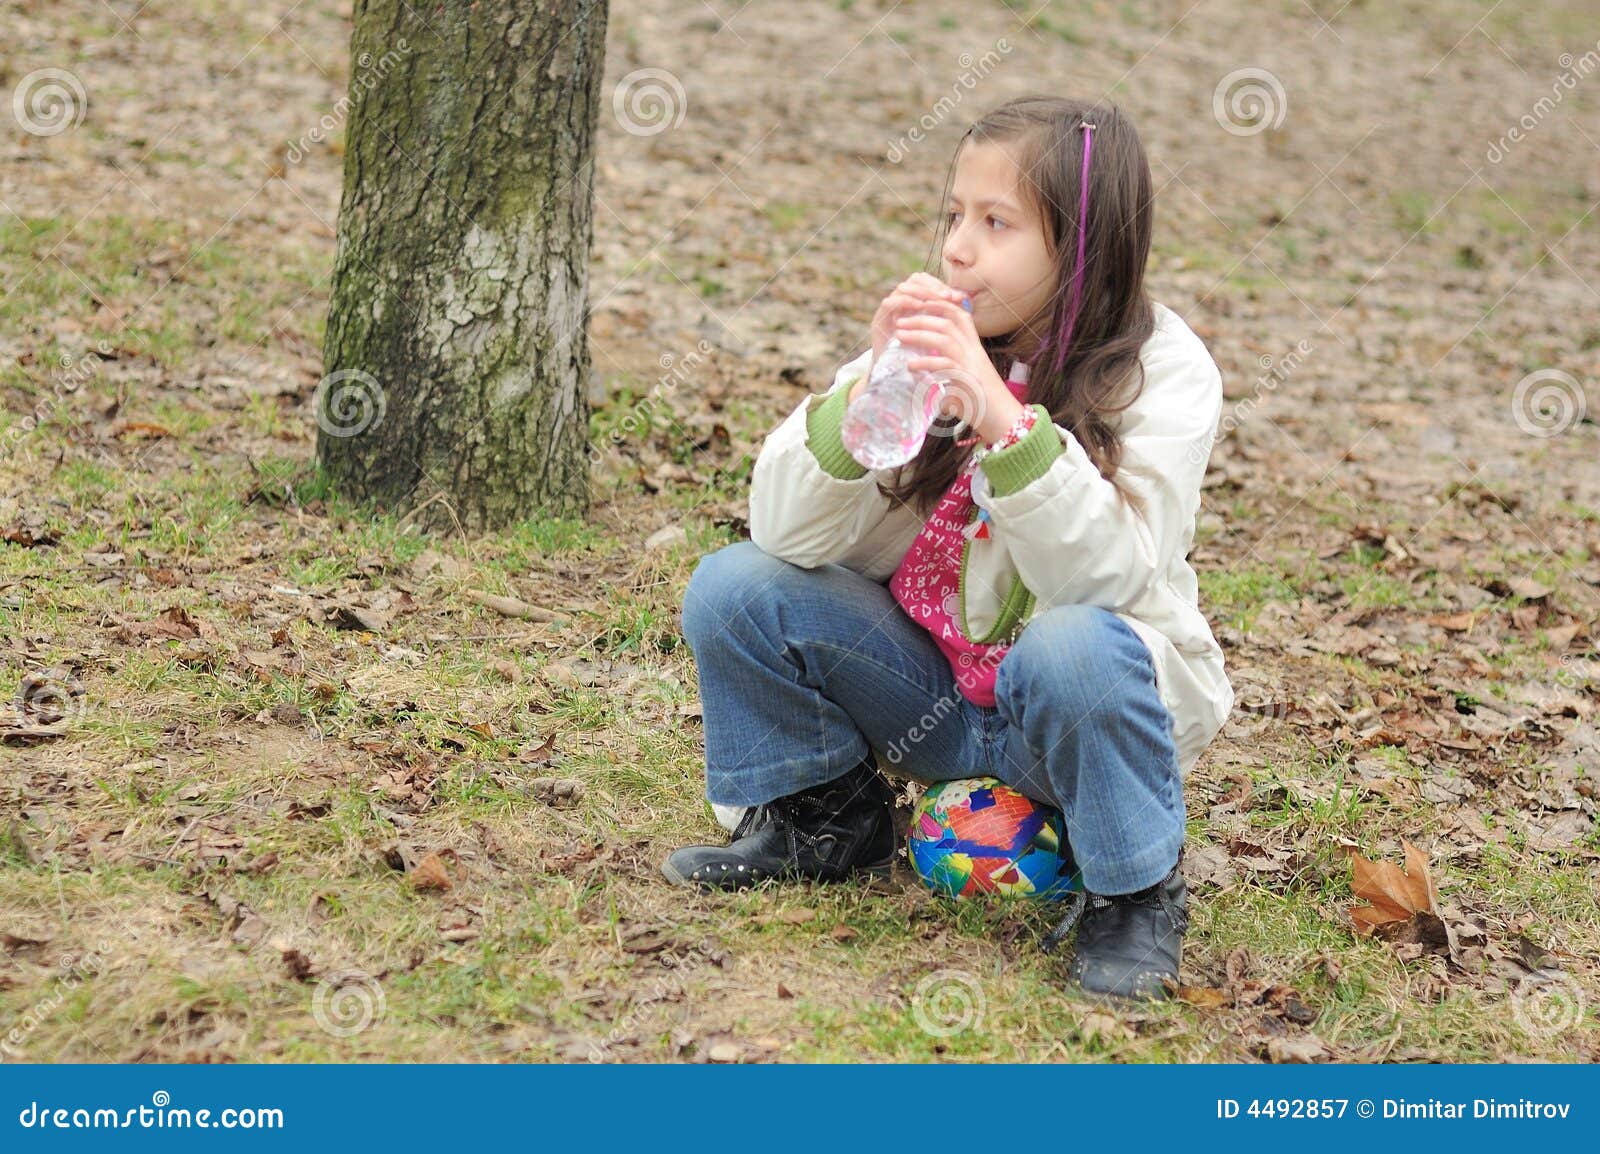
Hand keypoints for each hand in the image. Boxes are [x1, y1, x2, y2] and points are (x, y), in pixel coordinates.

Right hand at [869, 272, 967, 365]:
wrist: (897, 379)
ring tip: (938, 300)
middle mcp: (900, 304)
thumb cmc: (920, 357)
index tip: (957, 296)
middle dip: (933, 286)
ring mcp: (888, 312)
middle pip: (914, 280)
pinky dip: (905, 302)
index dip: (941, 285)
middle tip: (948, 296)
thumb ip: (946, 316)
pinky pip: (889, 303)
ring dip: (921, 292)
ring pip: (903, 288)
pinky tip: (920, 308)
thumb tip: (966, 300)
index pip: (926, 282)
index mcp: (914, 303)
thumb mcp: (937, 334)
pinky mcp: (878, 322)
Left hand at [891, 297, 1023, 441]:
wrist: (1003, 420)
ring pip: (945, 338)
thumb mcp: (965, 379)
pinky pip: (945, 365)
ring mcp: (972, 364)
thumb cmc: (982, 403)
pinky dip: (926, 363)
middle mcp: (974, 351)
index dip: (940, 305)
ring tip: (899, 336)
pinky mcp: (968, 380)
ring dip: (920, 334)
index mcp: (974, 347)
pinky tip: (910, 366)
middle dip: (922, 318)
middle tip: (900, 322)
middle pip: (948, 322)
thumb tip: (924, 376)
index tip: (919, 303)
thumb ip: (948, 372)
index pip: (959, 315)